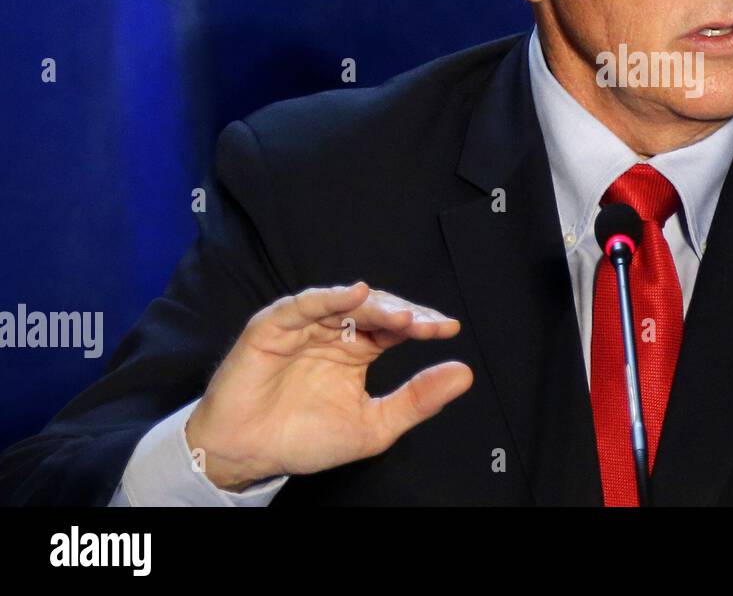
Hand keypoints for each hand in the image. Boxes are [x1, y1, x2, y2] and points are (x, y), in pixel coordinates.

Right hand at [185, 282, 471, 490]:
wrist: (249, 455)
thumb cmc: (305, 439)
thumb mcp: (374, 424)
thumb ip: (417, 400)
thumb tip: (464, 374)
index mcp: (357, 350)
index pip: (396, 328)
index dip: (422, 325)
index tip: (449, 330)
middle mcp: (333, 332)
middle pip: (377, 311)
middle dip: (406, 316)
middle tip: (431, 326)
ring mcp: (304, 326)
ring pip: (347, 304)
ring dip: (378, 308)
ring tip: (405, 318)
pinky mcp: (274, 326)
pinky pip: (305, 305)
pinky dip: (331, 297)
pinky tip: (357, 296)